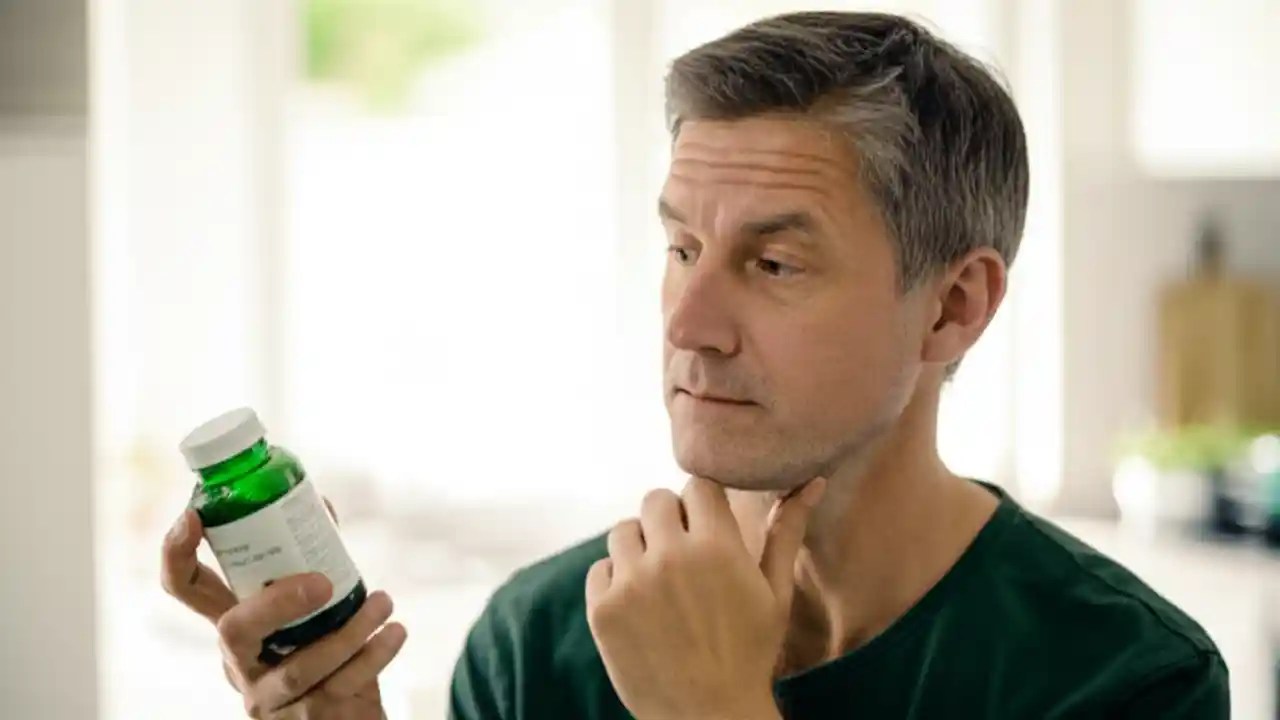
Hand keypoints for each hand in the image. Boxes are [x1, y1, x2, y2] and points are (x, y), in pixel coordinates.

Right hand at [161, 507, 406, 718]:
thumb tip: (320, 507)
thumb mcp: (311, 613)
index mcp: (236, 624)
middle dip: (277, 602)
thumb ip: (312, 565)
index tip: (192, 515)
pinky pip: (338, 688)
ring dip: (350, 630)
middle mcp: (240, 662)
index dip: (177, 554)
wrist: (348, 718)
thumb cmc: (329, 656)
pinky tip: (395, 633)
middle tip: (324, 582)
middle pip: (233, 630)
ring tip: (384, 602)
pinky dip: (374, 656)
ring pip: (300, 668)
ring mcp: (268, 698)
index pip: (186, 589)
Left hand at [585, 475, 825, 719]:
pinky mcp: (602, 608)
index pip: (697, 485)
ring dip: (639, 547)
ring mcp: (631, 582)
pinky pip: (600, 568)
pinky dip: (615, 581)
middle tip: (682, 554)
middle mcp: (670, 556)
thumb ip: (787, 532)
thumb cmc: (750, 653)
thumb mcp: (775, 594)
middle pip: (656, 500)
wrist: (709, 717)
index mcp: (718, 546)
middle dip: (669, 520)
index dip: (702, 504)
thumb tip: (813, 481)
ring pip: (623, 530)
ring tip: (658, 582)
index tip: (707, 527)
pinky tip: (638, 608)